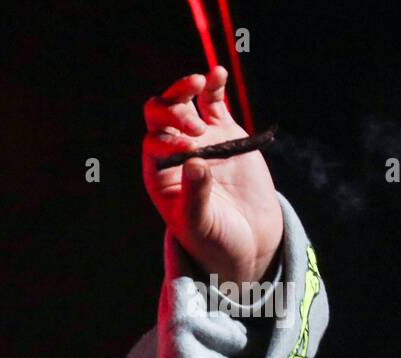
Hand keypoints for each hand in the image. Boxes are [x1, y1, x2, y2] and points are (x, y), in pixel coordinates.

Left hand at [142, 66, 283, 286]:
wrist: (247, 240)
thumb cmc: (214, 238)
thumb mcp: (200, 224)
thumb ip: (195, 195)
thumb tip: (194, 162)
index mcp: (158, 174)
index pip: (152, 144)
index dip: (167, 139)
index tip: (191, 148)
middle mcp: (174, 151)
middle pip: (160, 116)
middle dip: (171, 110)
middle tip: (196, 127)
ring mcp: (199, 138)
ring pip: (183, 103)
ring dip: (185, 89)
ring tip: (199, 82)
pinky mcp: (225, 131)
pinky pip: (214, 102)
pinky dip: (214, 86)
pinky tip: (217, 74)